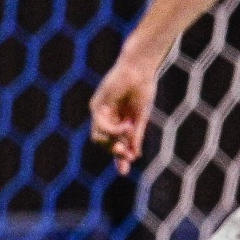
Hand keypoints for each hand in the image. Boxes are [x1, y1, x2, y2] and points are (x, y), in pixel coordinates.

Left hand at [89, 55, 157, 174]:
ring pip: (98, 137)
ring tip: (127, 142)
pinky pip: (101, 125)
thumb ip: (135, 135)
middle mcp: (106, 117)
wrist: (140, 68)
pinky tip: (127, 127)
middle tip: (127, 158)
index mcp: (118, 120)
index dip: (118, 157)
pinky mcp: (96, 104)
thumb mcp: (140, 117)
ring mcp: (100, 111)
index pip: (113, 143)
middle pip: (103, 142)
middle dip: (114, 153)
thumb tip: (134, 155)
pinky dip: (114, 130)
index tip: (124, 171)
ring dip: (113, 144)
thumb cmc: (143, 88)